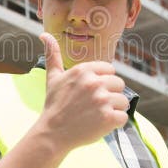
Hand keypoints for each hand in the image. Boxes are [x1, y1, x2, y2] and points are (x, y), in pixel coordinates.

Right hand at [36, 33, 128, 153]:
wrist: (53, 133)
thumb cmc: (54, 105)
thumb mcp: (53, 77)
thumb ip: (53, 55)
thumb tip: (44, 34)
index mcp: (84, 70)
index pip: (110, 70)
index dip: (103, 82)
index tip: (91, 92)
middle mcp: (94, 83)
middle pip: (119, 84)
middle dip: (110, 95)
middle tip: (94, 106)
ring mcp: (102, 101)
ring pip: (123, 101)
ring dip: (114, 109)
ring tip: (97, 115)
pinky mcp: (109, 118)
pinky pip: (123, 117)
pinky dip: (115, 123)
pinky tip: (100, 124)